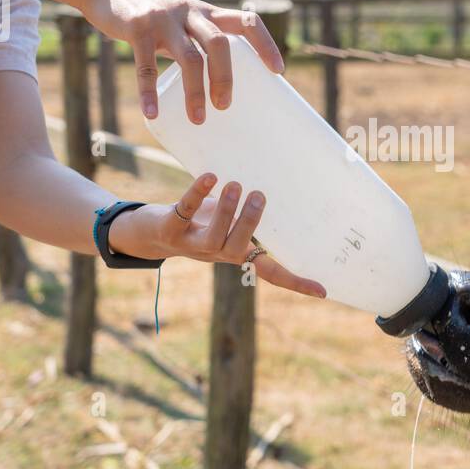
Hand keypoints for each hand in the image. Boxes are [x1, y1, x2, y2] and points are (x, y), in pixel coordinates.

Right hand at [80, 0, 284, 121]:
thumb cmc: (152, 15)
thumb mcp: (182, 20)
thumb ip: (199, 40)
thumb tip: (219, 83)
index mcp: (206, 12)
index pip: (247, 20)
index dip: (266, 43)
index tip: (278, 71)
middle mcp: (190, 12)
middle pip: (220, 44)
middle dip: (226, 77)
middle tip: (225, 106)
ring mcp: (164, 19)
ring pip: (189, 57)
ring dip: (196, 91)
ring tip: (199, 118)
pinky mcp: (138, 27)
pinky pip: (147, 65)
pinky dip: (149, 91)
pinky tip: (152, 113)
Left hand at [107, 174, 326, 298]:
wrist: (146, 234)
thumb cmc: (196, 224)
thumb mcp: (224, 223)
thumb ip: (244, 219)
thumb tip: (277, 195)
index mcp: (234, 253)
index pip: (270, 273)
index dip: (295, 282)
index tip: (322, 291)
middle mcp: (215, 253)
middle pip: (237, 249)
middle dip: (250, 223)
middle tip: (260, 196)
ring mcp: (191, 245)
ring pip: (212, 238)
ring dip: (226, 212)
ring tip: (235, 185)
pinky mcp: (170, 229)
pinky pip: (184, 212)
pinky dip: (196, 194)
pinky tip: (210, 177)